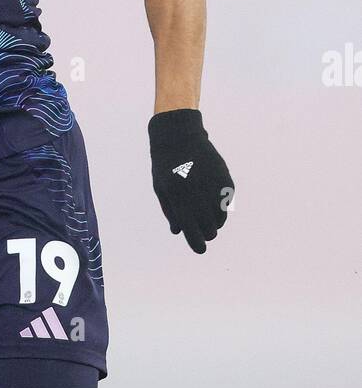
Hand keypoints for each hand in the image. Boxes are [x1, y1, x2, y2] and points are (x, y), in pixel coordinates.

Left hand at [148, 109, 233, 253]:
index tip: (200, 250)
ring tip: (208, 219)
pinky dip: (221, 207)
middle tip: (203, 233)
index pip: (192, 231)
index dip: (197, 244)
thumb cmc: (165, 166)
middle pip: (209, 228)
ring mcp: (213, 186)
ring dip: (215, 223)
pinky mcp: (224, 179)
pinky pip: (226, 202)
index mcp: (179, 199)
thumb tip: (179, 232)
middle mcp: (199, 194)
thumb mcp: (162, 189)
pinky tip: (213, 203)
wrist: (179, 137)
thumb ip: (171, 212)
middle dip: (206, 234)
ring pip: (220, 218)